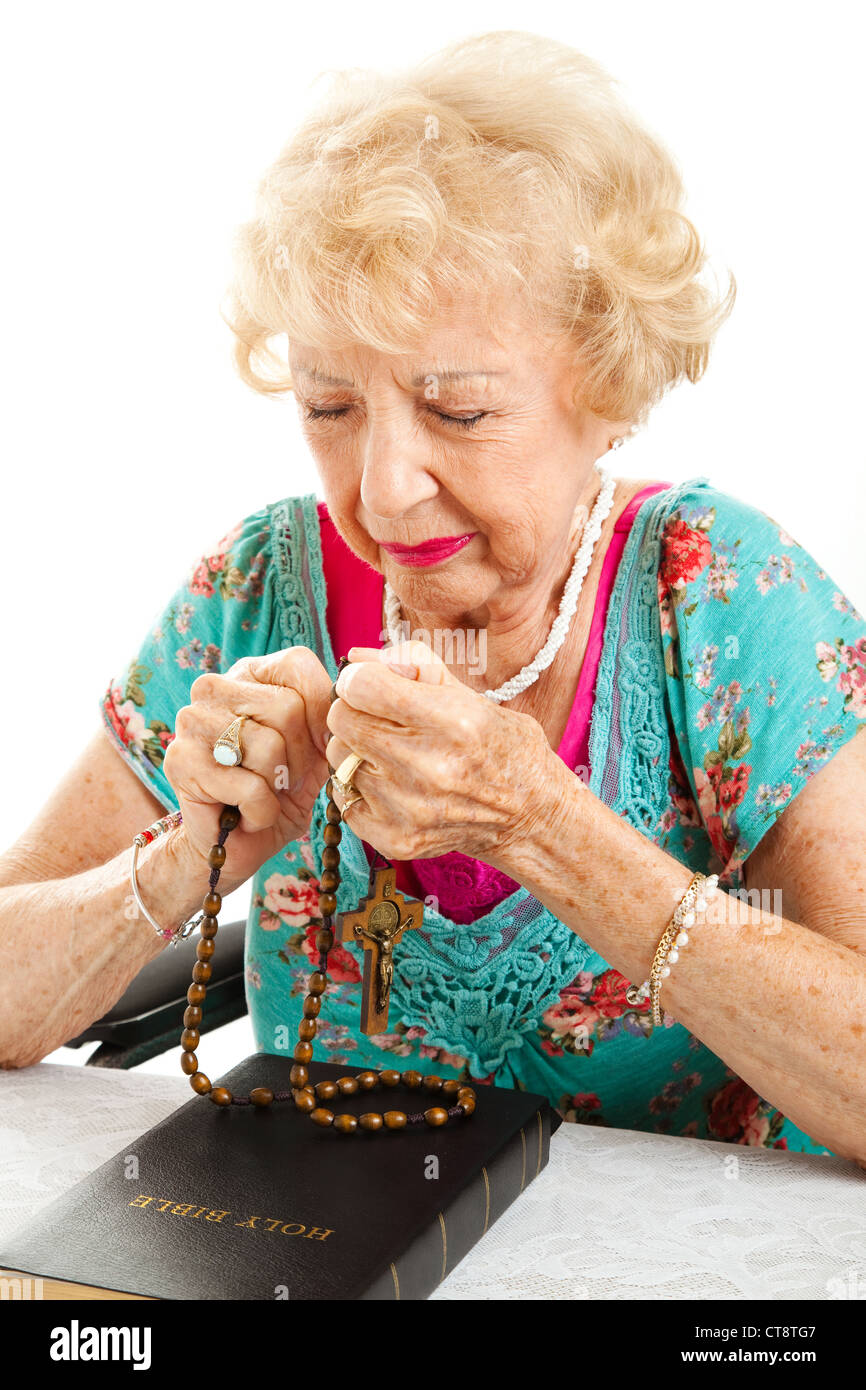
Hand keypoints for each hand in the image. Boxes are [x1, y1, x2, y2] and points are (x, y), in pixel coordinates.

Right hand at [162, 646, 332, 884]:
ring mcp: (191, 721)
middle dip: (300, 758)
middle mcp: (213, 687)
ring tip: (262, 795)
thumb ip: (328, 724)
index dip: (320, 712)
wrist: (236, 844)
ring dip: (278, 787)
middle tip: (283, 780)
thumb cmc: (278, 792)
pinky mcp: (181, 761)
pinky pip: (250, 787)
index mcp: (249, 674)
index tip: (318, 747)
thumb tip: (340, 710)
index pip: (297, 664)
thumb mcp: (316, 753)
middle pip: (288, 707)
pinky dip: (261, 812)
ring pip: (268, 746)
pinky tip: (244, 814)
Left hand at [324, 640, 556, 865]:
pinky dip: (360, 788)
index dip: (359, 679)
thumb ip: (412, 665)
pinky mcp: (396, 838)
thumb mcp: (469, 694)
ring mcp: (409, 808)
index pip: (361, 686)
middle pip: (342, 720)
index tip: (371, 686)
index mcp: (450, 721)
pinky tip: (392, 786)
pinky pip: (344, 797)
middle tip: (382, 720)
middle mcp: (427, 766)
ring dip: (358, 751)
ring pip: (340, 758)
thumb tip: (356, 655)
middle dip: (356, 711)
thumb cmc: (500, 745)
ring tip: (392, 755)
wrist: (528, 815)